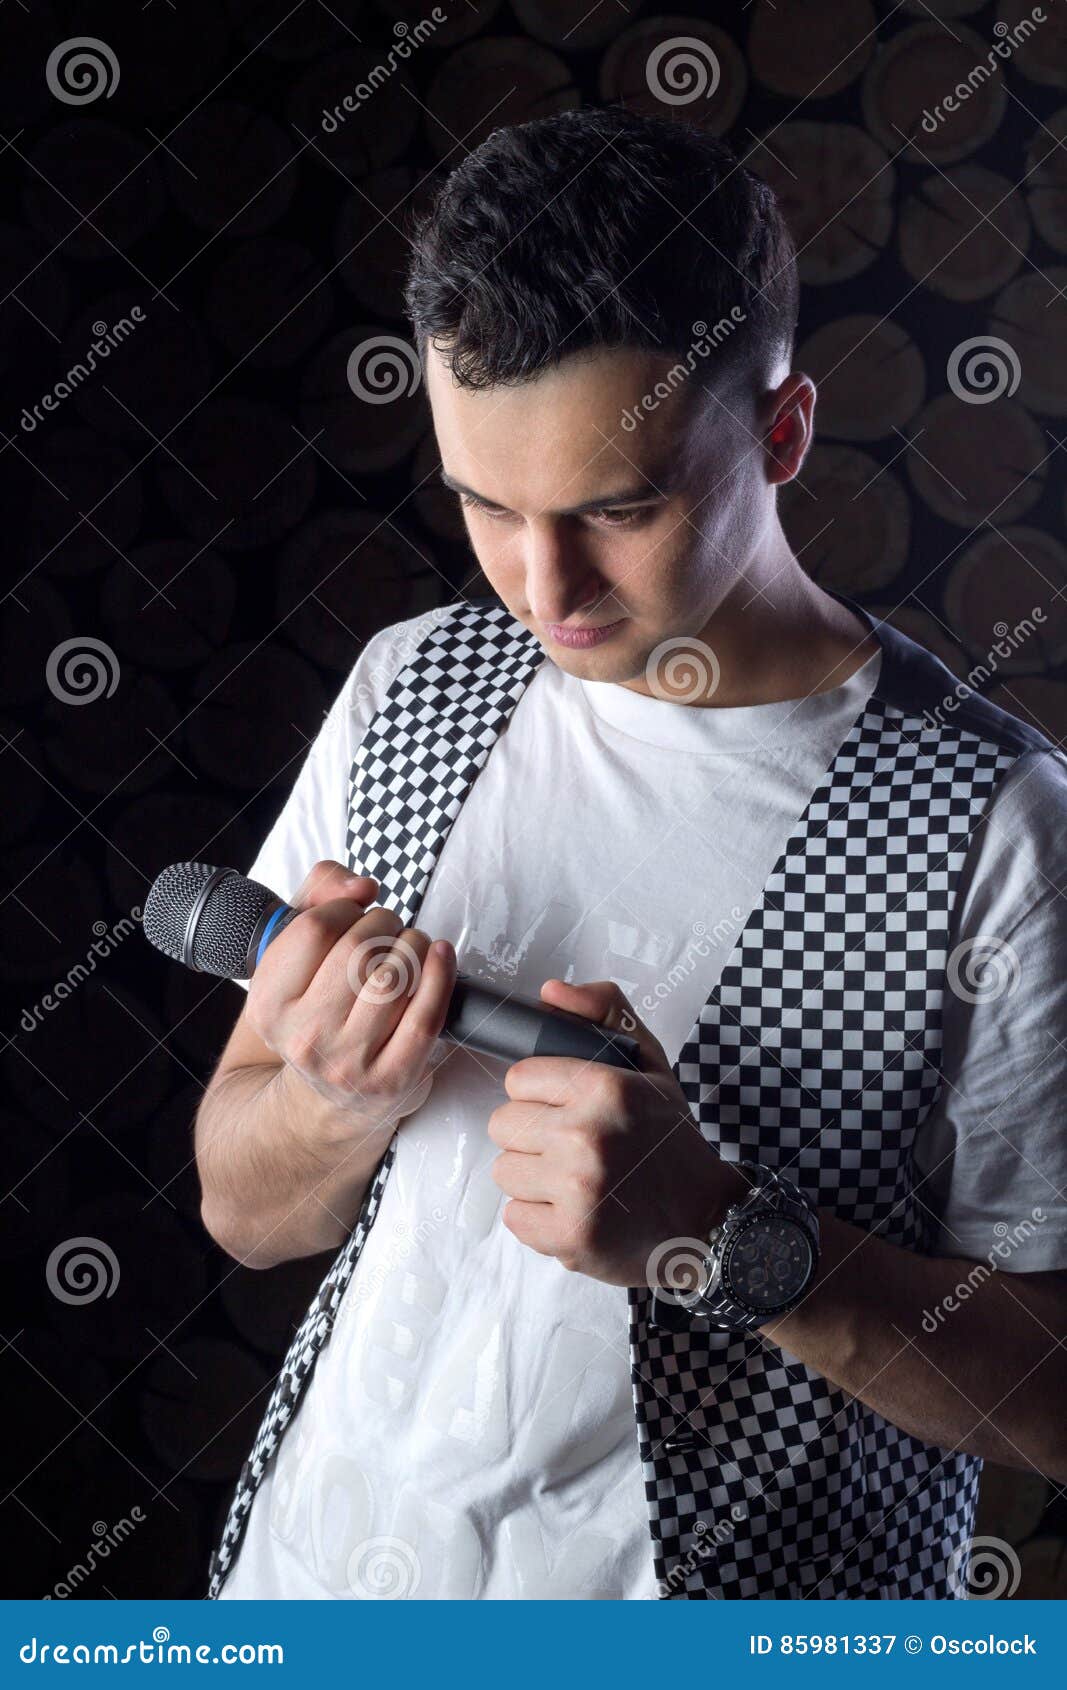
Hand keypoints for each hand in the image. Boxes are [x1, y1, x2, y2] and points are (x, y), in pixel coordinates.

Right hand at [245, 858, 456, 1143]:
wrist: (329, 1094)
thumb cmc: (318, 1006)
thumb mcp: (296, 949)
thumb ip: (319, 893)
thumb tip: (361, 886)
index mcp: (270, 1002)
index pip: (315, 929)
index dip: (345, 908)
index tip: (355, 914)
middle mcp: (304, 1035)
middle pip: (359, 950)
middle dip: (385, 924)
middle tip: (390, 928)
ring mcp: (348, 1062)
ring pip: (394, 978)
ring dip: (414, 944)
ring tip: (411, 944)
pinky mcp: (391, 1079)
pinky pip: (425, 1016)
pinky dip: (440, 976)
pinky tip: (440, 956)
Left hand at [488, 978, 748, 1289]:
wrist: (706, 1219)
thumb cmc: (669, 1141)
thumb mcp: (648, 1064)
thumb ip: (602, 1012)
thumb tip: (549, 991)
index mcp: (604, 1087)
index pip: (517, 1079)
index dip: (538, 1094)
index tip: (565, 1108)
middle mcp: (586, 1135)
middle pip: (502, 1125)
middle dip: (532, 1136)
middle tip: (572, 1147)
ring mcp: (577, 1189)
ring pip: (503, 1171)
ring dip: (532, 1178)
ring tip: (575, 1180)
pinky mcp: (570, 1236)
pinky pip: (514, 1217)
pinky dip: (539, 1218)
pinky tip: (575, 1210)